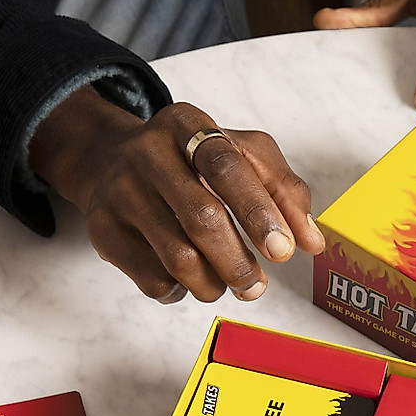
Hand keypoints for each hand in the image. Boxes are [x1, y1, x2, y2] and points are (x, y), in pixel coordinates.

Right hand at [29, 88, 324, 303]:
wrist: (108, 163)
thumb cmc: (190, 163)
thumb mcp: (240, 155)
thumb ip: (284, 191)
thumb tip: (312, 243)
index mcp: (187, 124)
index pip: (226, 166)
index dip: (259, 212)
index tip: (283, 251)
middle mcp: (148, 153)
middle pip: (202, 218)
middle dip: (238, 262)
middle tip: (257, 288)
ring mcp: (120, 192)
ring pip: (178, 258)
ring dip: (213, 284)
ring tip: (226, 285)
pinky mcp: (104, 231)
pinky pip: (153, 279)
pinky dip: (181, 291)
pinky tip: (187, 279)